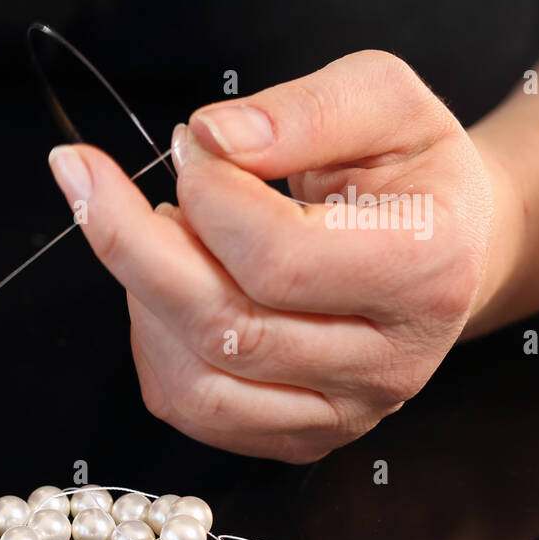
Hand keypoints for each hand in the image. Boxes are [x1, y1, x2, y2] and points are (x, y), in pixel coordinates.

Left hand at [48, 50, 514, 461]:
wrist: (445, 246)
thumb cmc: (406, 171)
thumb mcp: (383, 101)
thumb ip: (305, 110)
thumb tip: (211, 138)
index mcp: (428, 271)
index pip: (279, 257)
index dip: (208, 195)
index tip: (190, 144)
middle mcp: (389, 364)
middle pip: (226, 328)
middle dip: (135, 247)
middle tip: (94, 180)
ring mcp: (341, 414)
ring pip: (196, 383)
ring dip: (143, 299)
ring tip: (157, 232)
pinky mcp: (296, 438)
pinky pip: (189, 407)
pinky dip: (152, 342)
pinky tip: (166, 286)